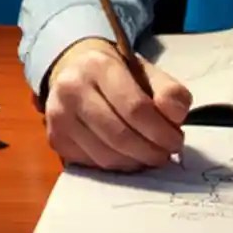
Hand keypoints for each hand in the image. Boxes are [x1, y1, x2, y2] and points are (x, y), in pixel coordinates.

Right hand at [44, 37, 192, 171]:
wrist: (74, 70)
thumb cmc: (116, 73)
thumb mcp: (146, 71)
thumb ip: (169, 91)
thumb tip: (176, 118)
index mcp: (98, 66)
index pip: (135, 108)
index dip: (160, 131)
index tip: (176, 140)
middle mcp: (72, 90)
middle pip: (119, 135)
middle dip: (150, 151)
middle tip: (166, 154)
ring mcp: (59, 116)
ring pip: (105, 155)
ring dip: (135, 163)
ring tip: (150, 155)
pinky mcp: (56, 138)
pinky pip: (92, 164)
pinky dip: (117, 166)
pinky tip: (128, 156)